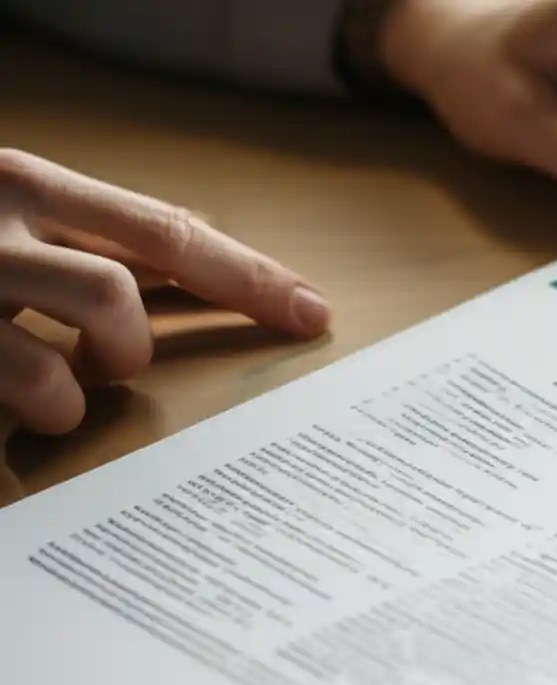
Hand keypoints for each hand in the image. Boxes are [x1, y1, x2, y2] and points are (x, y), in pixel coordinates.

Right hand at [0, 149, 330, 434]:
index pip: (170, 231)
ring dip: (99, 368)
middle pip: (134, 277)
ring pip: (101, 308)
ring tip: (57, 393)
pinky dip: (49, 409)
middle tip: (106, 370)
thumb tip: (205, 254)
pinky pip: (35, 378)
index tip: (314, 313)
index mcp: (32, 187)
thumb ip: (90, 239)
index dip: (249, 278)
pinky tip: (21, 413)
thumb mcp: (15, 230)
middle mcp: (2, 214)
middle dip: (133, 344)